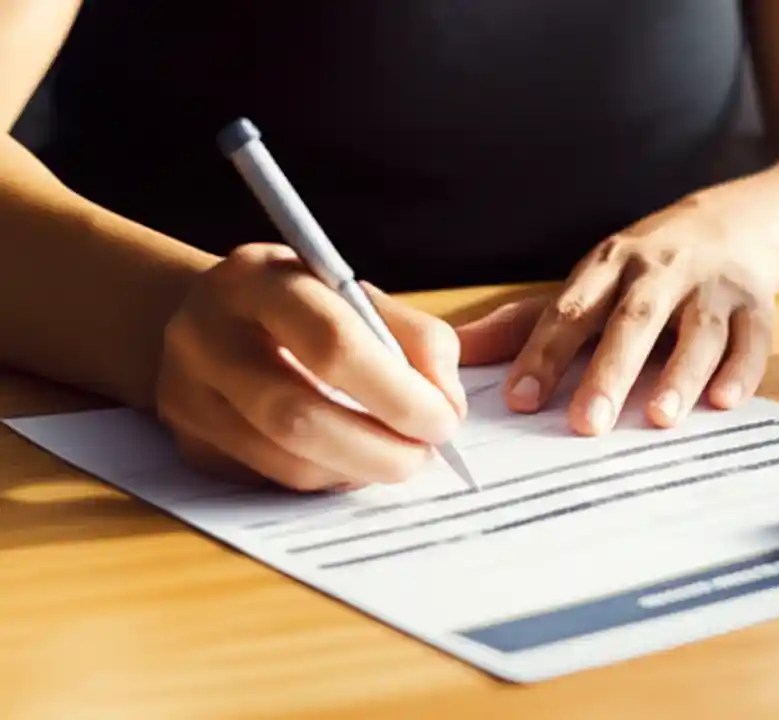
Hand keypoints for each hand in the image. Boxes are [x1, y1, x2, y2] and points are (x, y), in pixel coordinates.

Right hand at [156, 244, 465, 491]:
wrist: (211, 318)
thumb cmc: (302, 306)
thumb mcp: (356, 294)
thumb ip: (415, 339)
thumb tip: (447, 407)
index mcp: (258, 280)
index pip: (333, 343)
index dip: (399, 393)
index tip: (444, 419)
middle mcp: (207, 336)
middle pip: (298, 416)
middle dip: (380, 449)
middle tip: (425, 454)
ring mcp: (187, 394)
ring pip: (286, 462)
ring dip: (358, 469)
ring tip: (395, 454)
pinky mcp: (191, 443)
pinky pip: (273, 481)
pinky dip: (328, 477)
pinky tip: (349, 458)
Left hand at [457, 191, 778, 434]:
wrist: (737, 224)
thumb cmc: (646, 268)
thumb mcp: (588, 282)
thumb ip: (526, 322)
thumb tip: (459, 351)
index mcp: (609, 266)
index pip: (571, 310)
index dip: (543, 354)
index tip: (520, 400)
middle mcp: (660, 271)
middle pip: (633, 320)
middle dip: (610, 371)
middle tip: (586, 424)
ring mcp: (713, 287)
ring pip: (697, 330)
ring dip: (679, 373)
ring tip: (658, 418)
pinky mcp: (758, 305)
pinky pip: (752, 338)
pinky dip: (741, 370)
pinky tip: (723, 402)